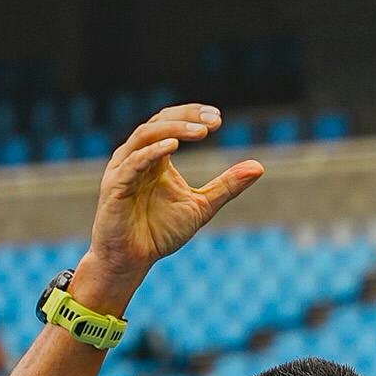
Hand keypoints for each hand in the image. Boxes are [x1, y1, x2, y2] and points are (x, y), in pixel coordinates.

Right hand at [76, 105, 262, 311]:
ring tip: (200, 131)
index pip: (171, 122)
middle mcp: (136, 156)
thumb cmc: (160, 232)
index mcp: (154, 156)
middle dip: (186, 117)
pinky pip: (133, 162)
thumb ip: (227, 185)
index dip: (192, 114)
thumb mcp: (202, 205)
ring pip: (145, 135)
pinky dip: (152, 151)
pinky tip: (173, 146)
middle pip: (159, 122)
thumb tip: (260, 167)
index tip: (218, 119)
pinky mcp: (115, 186)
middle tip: (214, 121)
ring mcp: (123, 169)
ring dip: (173, 129)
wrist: (131, 261)